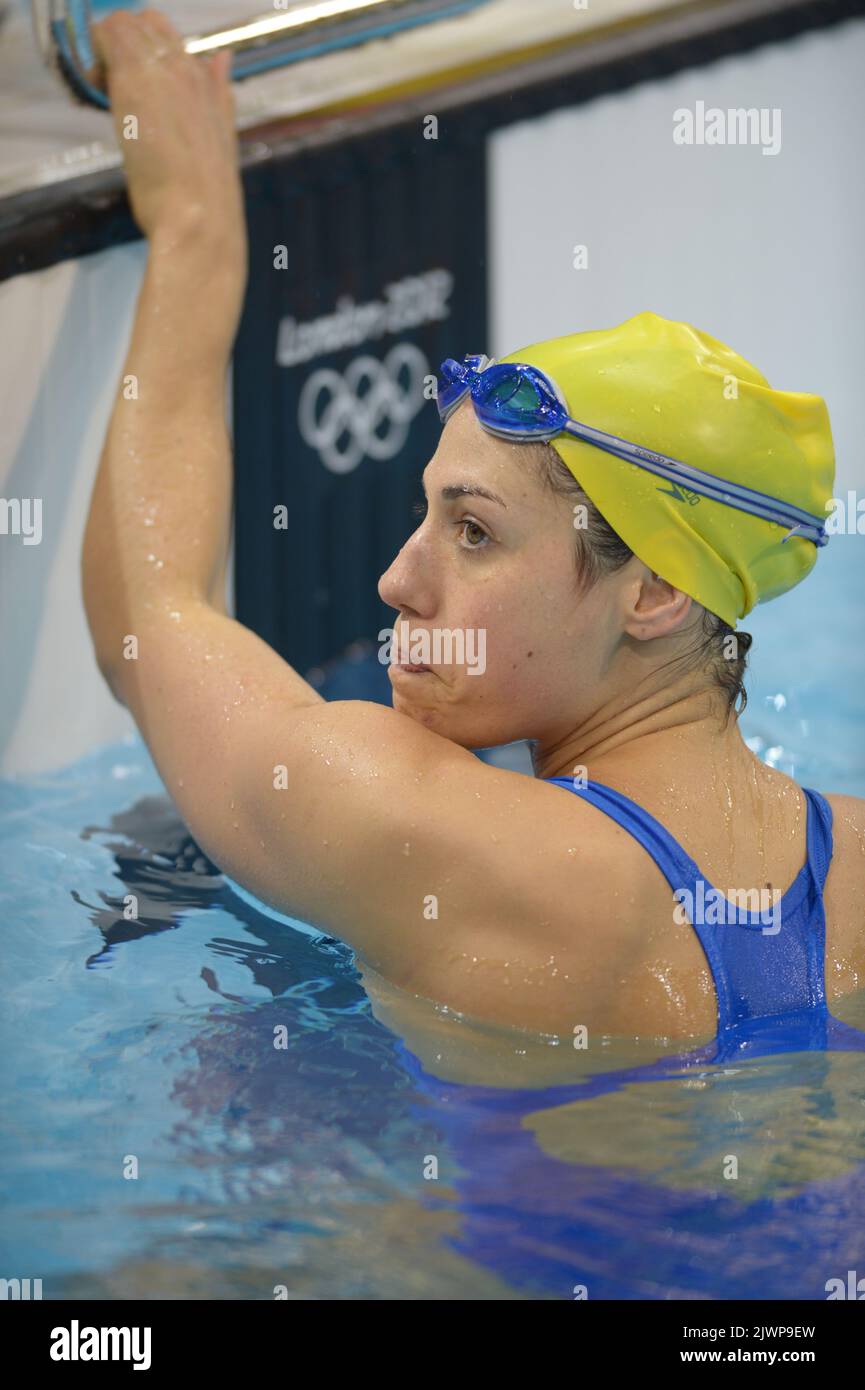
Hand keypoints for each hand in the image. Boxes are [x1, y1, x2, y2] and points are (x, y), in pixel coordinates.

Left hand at [90, 7, 245, 250]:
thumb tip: (222, 59)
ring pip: (121, 22)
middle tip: (113, 85)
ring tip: (105, 93)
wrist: (199, 220)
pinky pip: (105, 38)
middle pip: (146, 21)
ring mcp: (160, 71)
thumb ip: (218, 93)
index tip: (133, 90)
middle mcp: (187, 68)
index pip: (169, 37)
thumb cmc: (207, 197)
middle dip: (122, 43)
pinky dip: (92, 57)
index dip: (144, 55)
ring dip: (104, 49)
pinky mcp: (132, 80)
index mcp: (208, 84)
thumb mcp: (220, 138)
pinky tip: (98, 97)